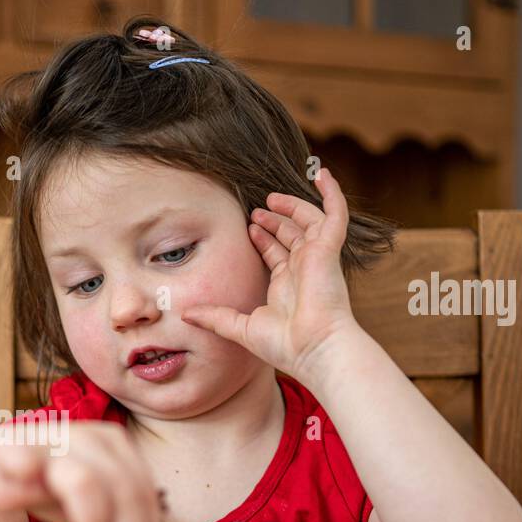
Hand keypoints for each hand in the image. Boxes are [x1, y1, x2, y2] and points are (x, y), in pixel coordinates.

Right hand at [0, 421, 160, 521]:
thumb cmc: (48, 488)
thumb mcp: (93, 507)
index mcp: (113, 446)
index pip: (143, 493)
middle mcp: (85, 438)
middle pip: (121, 489)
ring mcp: (47, 443)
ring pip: (83, 481)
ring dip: (94, 520)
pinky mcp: (7, 451)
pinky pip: (20, 465)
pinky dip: (26, 480)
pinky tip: (29, 480)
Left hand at [182, 167, 362, 384]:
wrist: (313, 348)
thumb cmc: (284, 344)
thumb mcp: (240, 327)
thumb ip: (214, 318)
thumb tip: (186, 315)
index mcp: (286, 285)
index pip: (276, 253)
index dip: (263, 238)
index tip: (249, 226)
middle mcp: (303, 269)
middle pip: (291, 235)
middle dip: (274, 220)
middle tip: (255, 210)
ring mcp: (318, 257)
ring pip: (308, 221)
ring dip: (291, 206)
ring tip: (271, 197)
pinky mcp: (329, 248)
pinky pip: (336, 213)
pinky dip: (331, 193)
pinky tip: (322, 174)